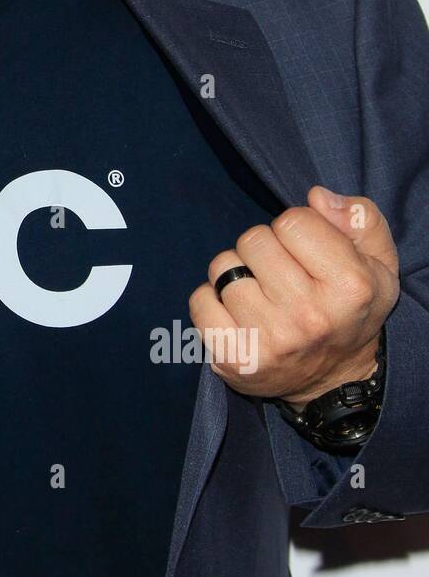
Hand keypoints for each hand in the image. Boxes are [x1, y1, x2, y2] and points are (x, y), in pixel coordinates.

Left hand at [188, 185, 399, 407]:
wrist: (334, 380)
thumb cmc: (350, 308)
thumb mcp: (378, 261)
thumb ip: (360, 218)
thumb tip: (315, 197)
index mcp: (350, 287)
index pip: (293, 221)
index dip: (296, 229)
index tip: (305, 252)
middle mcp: (310, 315)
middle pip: (253, 239)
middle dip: (263, 248)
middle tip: (281, 274)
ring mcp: (270, 340)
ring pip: (222, 266)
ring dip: (236, 273)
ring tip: (261, 293)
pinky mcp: (235, 358)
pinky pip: (199, 300)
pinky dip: (211, 300)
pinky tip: (237, 313)